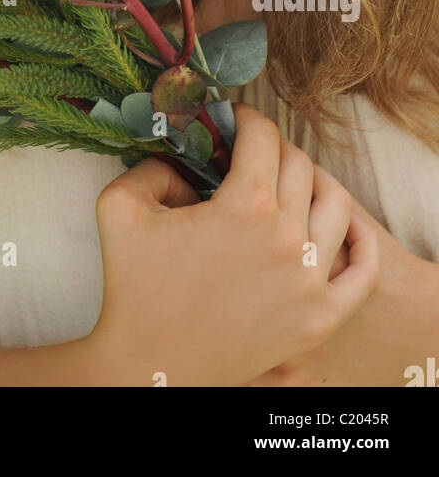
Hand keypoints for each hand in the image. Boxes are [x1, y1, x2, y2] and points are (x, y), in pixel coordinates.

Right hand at [86, 102, 380, 386]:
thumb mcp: (120, 206)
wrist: (151, 366)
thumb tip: (186, 159)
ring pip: (337, 205)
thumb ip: (152, 164)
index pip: (263, 137)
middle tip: (250, 152)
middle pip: (299, 165)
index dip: (245, 118)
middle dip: (273, 148)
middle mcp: (286, 239)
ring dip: (313, 183)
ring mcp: (310, 283)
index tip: (233, 119)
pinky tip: (340, 227)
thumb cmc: (133, 286)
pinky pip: (363, 270)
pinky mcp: (320, 319)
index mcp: (244, 207)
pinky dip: (360, 241)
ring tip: (288, 185)